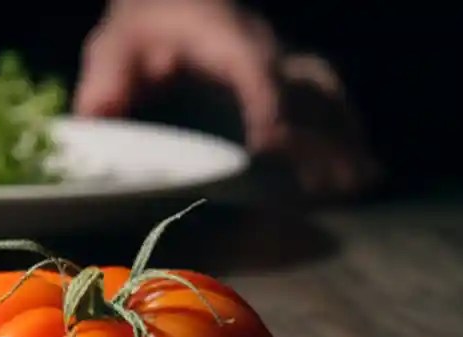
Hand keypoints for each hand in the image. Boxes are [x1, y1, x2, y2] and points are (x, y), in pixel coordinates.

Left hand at [74, 0, 379, 197]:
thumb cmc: (140, 27)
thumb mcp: (112, 46)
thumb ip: (106, 80)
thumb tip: (98, 114)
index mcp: (223, 38)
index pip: (254, 70)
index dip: (267, 105)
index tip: (272, 146)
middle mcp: (262, 47)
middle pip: (303, 88)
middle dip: (321, 134)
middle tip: (337, 183)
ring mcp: (279, 59)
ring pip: (325, 93)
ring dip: (346, 134)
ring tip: (364, 180)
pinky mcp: (286, 74)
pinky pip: (327, 98)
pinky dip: (347, 130)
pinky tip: (364, 167)